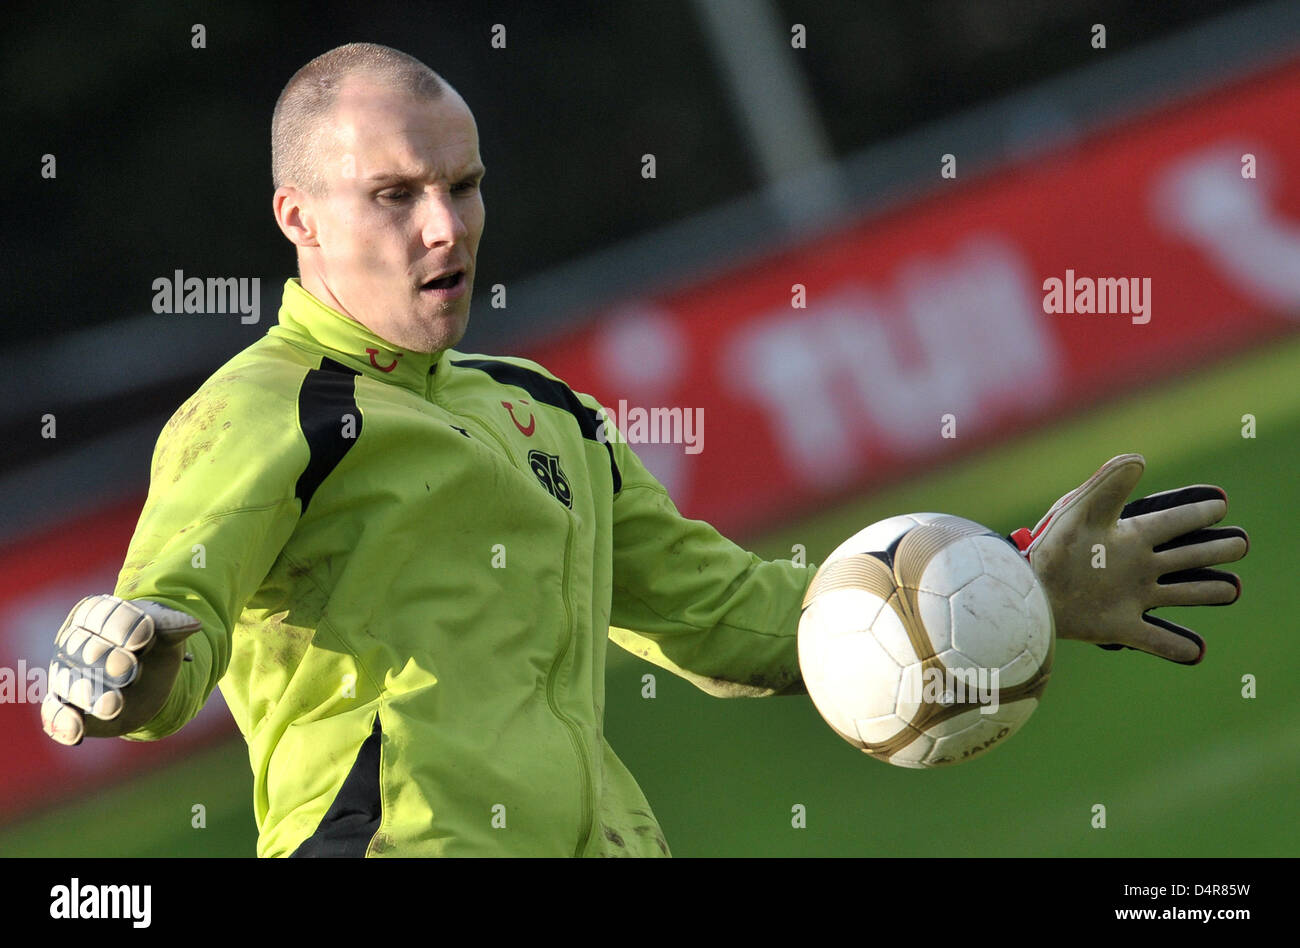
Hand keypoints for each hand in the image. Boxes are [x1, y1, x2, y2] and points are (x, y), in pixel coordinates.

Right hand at [41, 595, 201, 744]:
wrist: (145, 679)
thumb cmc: (153, 647)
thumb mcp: (167, 634)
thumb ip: (174, 627)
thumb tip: (194, 624)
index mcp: (93, 615)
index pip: (104, 617)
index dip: (124, 626)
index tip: (146, 637)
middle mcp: (71, 643)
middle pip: (86, 652)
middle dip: (108, 661)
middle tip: (129, 671)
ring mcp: (64, 675)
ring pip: (71, 684)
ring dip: (91, 695)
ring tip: (115, 705)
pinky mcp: (63, 706)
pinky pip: (55, 714)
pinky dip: (64, 722)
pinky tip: (78, 730)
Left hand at [1011, 454, 1247, 663]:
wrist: (1028, 593)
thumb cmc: (1051, 549)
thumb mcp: (1081, 510)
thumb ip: (1109, 485)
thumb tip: (1139, 458)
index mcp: (1127, 537)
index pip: (1171, 522)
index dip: (1196, 512)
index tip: (1221, 502)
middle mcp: (1133, 566)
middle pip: (1185, 557)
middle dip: (1214, 551)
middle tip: (1240, 545)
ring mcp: (1129, 597)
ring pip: (1180, 594)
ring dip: (1206, 593)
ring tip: (1232, 589)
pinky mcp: (1120, 626)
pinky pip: (1156, 640)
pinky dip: (1178, 647)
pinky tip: (1198, 652)